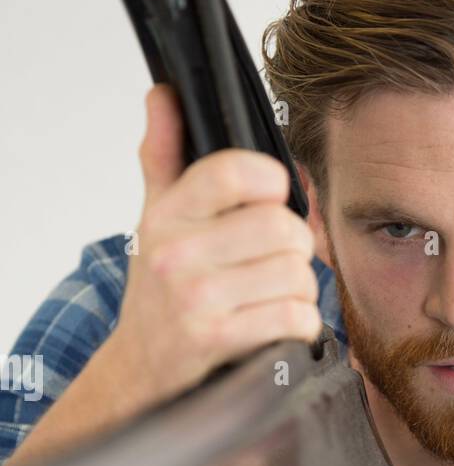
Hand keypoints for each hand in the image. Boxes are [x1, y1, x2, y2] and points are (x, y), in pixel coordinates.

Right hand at [108, 84, 321, 405]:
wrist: (141, 370)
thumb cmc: (158, 294)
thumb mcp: (153, 222)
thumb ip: (163, 157)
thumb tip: (163, 94)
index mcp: (168, 216)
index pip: (236, 172)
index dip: (272, 182)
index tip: (272, 198)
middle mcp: (176, 254)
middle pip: (282, 227)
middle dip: (295, 247)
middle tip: (278, 259)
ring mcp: (196, 299)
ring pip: (296, 274)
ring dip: (300, 289)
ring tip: (274, 295)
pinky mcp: (218, 340)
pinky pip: (295, 317)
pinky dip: (300, 324)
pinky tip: (277, 324)